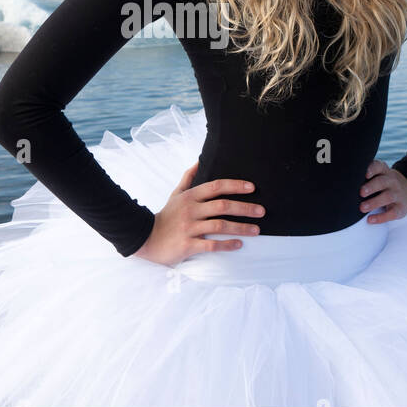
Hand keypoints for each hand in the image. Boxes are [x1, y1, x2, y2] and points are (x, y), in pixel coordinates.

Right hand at [133, 163, 265, 266]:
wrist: (145, 238)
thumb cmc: (166, 216)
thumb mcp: (176, 194)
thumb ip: (188, 178)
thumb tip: (199, 161)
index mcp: (190, 197)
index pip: (216, 186)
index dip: (235, 185)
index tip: (252, 188)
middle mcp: (191, 210)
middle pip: (222, 206)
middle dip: (245, 208)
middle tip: (262, 211)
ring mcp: (189, 228)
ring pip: (220, 226)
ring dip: (241, 227)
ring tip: (256, 230)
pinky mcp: (187, 245)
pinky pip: (211, 245)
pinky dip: (226, 245)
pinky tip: (238, 245)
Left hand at [358, 159, 406, 223]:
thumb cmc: (385, 182)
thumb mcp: (380, 174)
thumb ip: (365, 175)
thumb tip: (341, 180)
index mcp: (385, 171)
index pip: (379, 166)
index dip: (372, 169)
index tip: (365, 174)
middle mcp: (392, 181)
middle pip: (382, 182)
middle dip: (371, 187)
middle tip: (360, 192)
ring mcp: (398, 194)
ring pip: (388, 197)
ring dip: (374, 202)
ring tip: (362, 207)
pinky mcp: (401, 208)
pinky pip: (392, 213)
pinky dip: (381, 217)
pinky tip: (370, 220)